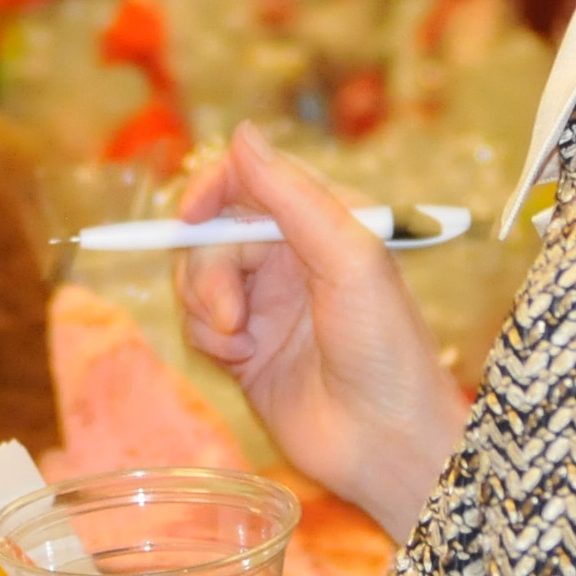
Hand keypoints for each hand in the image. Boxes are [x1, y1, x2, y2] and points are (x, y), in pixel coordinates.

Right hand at [171, 121, 464, 532]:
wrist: (386, 442)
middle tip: (231, 314)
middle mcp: (290, 256)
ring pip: (196, 277)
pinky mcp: (243, 349)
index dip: (210, 192)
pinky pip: (197, 322)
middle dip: (207, 269)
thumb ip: (291, 195)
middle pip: (211, 232)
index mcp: (323, 222)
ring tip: (239, 342)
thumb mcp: (348, 257)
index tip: (189, 218)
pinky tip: (239, 362)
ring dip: (205, 307)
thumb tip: (241, 132)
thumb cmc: (384, 346)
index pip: (250, 180)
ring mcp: (264, 303)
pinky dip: (206, 339)